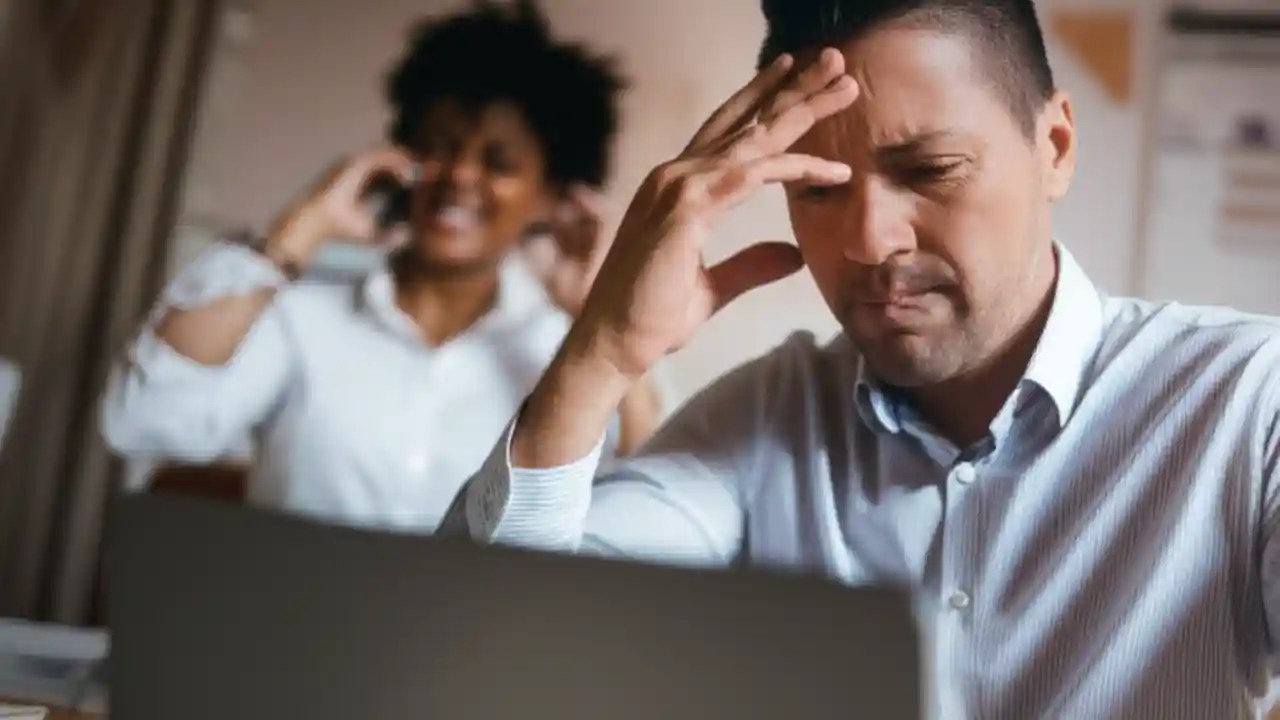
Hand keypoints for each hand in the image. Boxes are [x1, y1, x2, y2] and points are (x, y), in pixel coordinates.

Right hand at [263, 146, 417, 272]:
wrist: (318, 225)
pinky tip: (407, 176)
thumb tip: (408, 236)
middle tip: (427, 174)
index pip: (386, 168)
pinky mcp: (352, 163)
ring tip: (418, 174)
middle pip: (388, 157)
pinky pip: (378, 156)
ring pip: (384, 153)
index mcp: (360, 180)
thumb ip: (389, 235)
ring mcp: (353, 163)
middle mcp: (356, 169)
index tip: (420, 181)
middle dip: (408, 162)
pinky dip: (394, 162)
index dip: (404, 170)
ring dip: (404, 161)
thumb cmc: (339, 229)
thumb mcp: (372, 235)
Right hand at [508, 49, 859, 468]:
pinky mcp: (686, 210)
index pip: (728, 134)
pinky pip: (752, 177)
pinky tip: (831, 167)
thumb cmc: (650, 317)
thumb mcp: (714, 288)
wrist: (614, 341)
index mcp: (675, 188)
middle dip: (792, 89)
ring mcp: (677, 188)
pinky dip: (793, 167)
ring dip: (802, 110)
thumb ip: (751, 266)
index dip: (764, 102)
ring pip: (754, 138)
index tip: (800, 79)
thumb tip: (794, 254)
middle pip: (745, 121)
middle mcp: (674, 176)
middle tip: (836, 61)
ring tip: (845, 87)